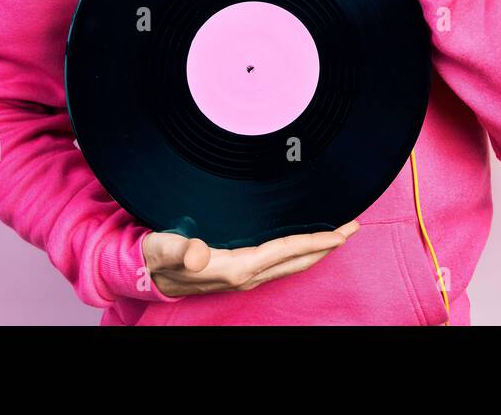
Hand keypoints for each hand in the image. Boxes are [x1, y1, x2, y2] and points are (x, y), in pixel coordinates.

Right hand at [142, 221, 359, 296]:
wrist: (146, 273)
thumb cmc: (157, 257)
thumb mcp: (163, 249)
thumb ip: (179, 250)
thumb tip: (196, 255)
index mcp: (235, 267)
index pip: (284, 251)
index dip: (314, 242)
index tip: (340, 232)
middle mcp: (247, 275)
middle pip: (297, 260)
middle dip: (327, 245)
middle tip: (354, 225)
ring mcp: (246, 276)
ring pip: (292, 263)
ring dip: (318, 248)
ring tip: (340, 231)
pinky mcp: (242, 272)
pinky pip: (281, 262)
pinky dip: (301, 251)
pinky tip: (307, 242)